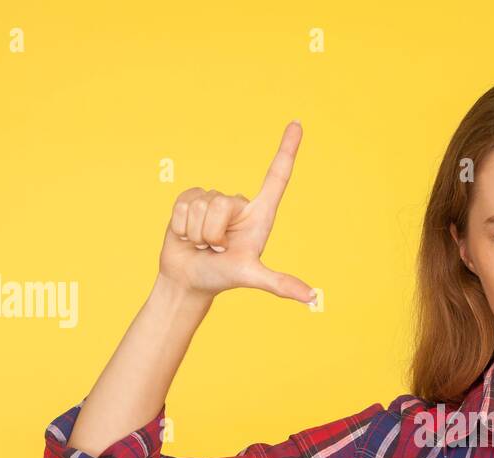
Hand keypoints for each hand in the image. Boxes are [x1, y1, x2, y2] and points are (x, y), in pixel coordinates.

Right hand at [157, 120, 315, 302]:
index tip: (297, 123)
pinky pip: (183, 202)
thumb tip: (312, 299)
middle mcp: (239, 203)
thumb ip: (280, 284)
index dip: (287, 150)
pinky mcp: (190, 199)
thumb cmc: (222, 277)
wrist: (187, 279)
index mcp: (260, 214)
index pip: (277, 176)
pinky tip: (187, 235)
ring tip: (203, 244)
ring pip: (201, 204)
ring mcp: (214, 199)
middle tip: (217, 248)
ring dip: (196, 231)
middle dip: (213, 232)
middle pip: (223, 203)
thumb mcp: (252, 276)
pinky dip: (180, 225)